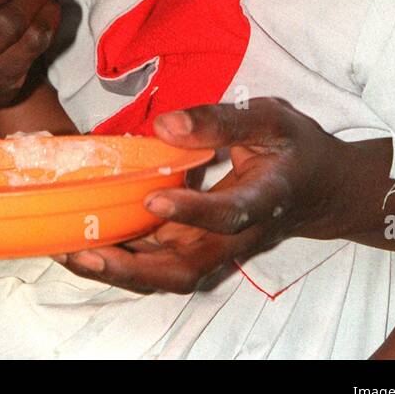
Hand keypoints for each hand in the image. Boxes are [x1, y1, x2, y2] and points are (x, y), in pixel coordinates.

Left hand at [59, 99, 351, 292]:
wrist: (320, 189)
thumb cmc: (294, 147)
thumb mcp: (270, 118)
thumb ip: (222, 120)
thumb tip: (165, 124)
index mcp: (265, 197)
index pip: (230, 214)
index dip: (194, 212)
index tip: (154, 200)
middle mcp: (239, 236)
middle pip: (189, 268)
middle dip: (136, 267)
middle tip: (87, 251)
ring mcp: (218, 248)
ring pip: (170, 275)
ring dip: (122, 271)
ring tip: (73, 254)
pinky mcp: (202, 249)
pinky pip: (163, 264)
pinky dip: (126, 261)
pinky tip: (88, 246)